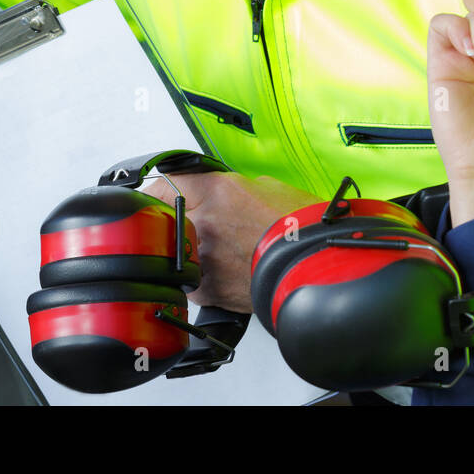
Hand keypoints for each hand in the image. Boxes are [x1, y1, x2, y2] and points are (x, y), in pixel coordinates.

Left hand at [144, 171, 319, 312]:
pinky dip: (200, 279)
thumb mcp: (268, 187)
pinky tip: (221, 274)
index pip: (166, 184)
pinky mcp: (209, 289)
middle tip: (190, 224)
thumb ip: (235, 189)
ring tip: (215, 252)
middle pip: (166, 218)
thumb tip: (222, 194)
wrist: (316, 265)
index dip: (159, 190)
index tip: (157, 195)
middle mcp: (205, 222)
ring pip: (176, 251)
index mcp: (218, 191)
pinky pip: (190, 282)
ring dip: (187, 251)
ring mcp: (204, 257)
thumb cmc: (303, 228)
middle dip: (175, 220)